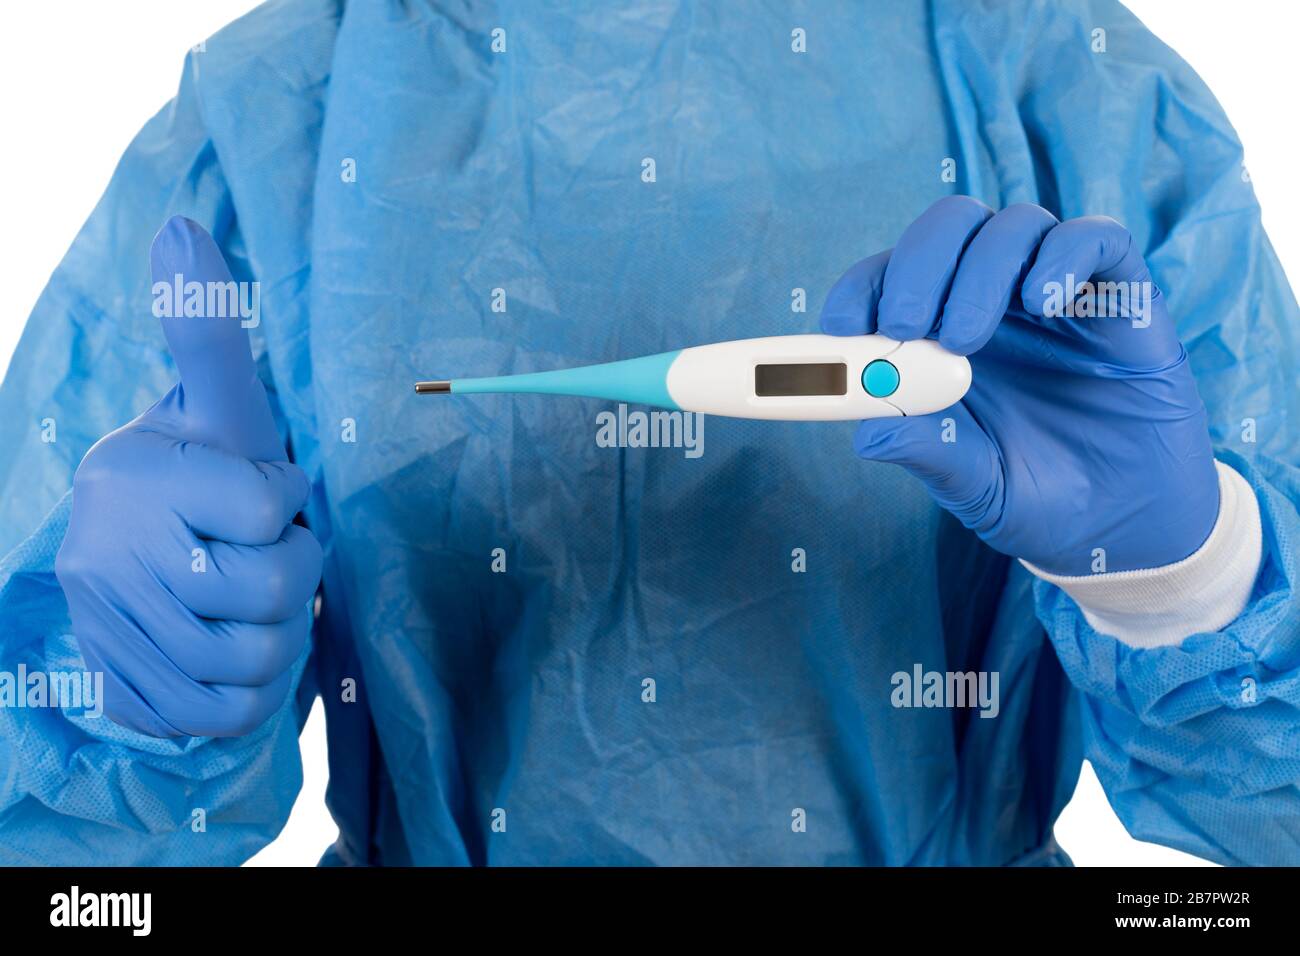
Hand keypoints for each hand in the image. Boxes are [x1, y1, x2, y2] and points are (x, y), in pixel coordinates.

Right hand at [56, 216, 321, 736]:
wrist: (141, 556)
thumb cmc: (203, 470)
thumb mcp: (218, 404)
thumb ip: (208, 332)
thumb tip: (181, 227)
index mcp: (135, 475)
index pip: (274, 503)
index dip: (288, 502)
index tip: (260, 496)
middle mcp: (108, 553)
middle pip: (276, 588)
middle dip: (296, 573)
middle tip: (265, 554)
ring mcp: (109, 629)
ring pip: (257, 658)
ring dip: (282, 635)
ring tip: (256, 604)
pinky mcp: (122, 688)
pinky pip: (223, 715)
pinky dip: (253, 693)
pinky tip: (240, 651)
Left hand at [820, 196, 1219, 575]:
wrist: (1126, 525)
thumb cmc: (1039, 499)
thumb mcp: (972, 485)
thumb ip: (926, 451)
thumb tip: (867, 430)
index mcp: (942, 336)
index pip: (892, 278)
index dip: (862, 288)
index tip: (844, 325)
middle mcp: (996, 300)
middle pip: (948, 230)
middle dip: (916, 266)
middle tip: (905, 323)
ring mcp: (1057, 293)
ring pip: (1012, 226)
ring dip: (977, 269)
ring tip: (965, 339)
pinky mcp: (1123, 296)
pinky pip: (1097, 238)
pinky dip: (1064, 256)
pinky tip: (1043, 302)